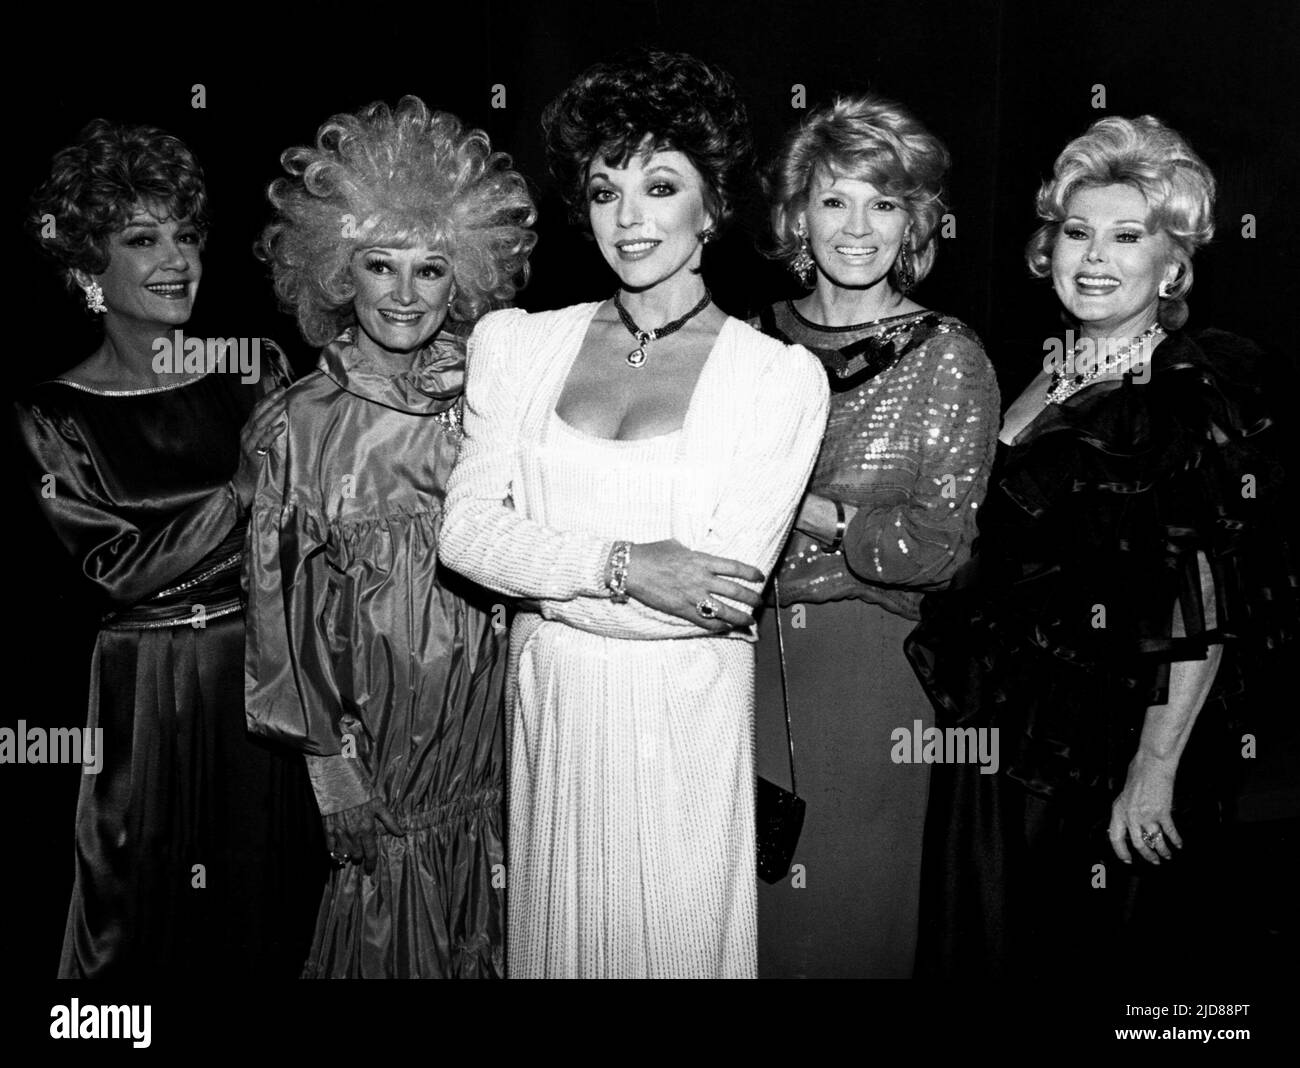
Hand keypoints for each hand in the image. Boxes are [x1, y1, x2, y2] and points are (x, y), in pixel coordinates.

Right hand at [232, 386, 287, 509]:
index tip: (280, 388)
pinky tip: (281, 426)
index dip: (268, 398)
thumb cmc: (254, 464)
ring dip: (272, 412)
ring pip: (259, 424)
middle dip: (270, 400)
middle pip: (257, 413)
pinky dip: (272, 433)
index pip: (257, 410)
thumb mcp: (260, 444)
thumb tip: (281, 420)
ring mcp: (248, 444)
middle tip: (282, 389)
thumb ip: (267, 432)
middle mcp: (246, 434)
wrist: (242, 484)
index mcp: (247, 430)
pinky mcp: (253, 455)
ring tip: (283, 403)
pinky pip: (263, 442)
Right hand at [322, 796, 404, 875]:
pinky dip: (333, 852)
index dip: (371, 864)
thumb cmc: (361, 793)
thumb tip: (401, 833)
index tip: (370, 870)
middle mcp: (353, 834)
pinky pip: (329, 848)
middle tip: (360, 857)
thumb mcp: (379, 805)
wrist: (339, 783)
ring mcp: (339, 833)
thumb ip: (390, 821)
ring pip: (344, 854)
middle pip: (357, 856)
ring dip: (348, 856)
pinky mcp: (327, 829)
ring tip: (349, 855)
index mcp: (367, 829)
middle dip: (360, 859)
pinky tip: (336, 850)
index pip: (370, 853)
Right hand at [625, 539, 763, 632]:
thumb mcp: (677, 546)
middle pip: (735, 591)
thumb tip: (697, 556)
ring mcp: (693, 596)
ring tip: (749, 621)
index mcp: (702, 560)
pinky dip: (718, 626)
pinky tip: (726, 628)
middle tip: (760, 603)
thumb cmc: (652, 553)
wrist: (633, 568)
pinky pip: (705, 621)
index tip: (760, 577)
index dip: (751, 573)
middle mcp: (701, 578)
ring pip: (725, 610)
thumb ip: (692, 554)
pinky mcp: (682, 610)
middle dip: (752, 598)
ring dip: (740, 617)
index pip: (735, 567)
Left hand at [1107, 752, 1182, 865]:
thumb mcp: (1125, 792)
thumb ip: (1126, 807)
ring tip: (1168, 856)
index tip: (1127, 860)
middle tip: (1154, 862)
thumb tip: (1128, 821)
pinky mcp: (1162, 812)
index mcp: (1119, 810)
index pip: (1116, 837)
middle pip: (1139, 844)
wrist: (1152, 763)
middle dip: (1148, 856)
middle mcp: (1131, 816)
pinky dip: (1176, 840)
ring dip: (1163, 851)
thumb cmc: (1138, 772)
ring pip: (1156, 841)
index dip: (1121, 851)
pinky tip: (1179, 844)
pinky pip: (1170, 831)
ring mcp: (1147, 815)